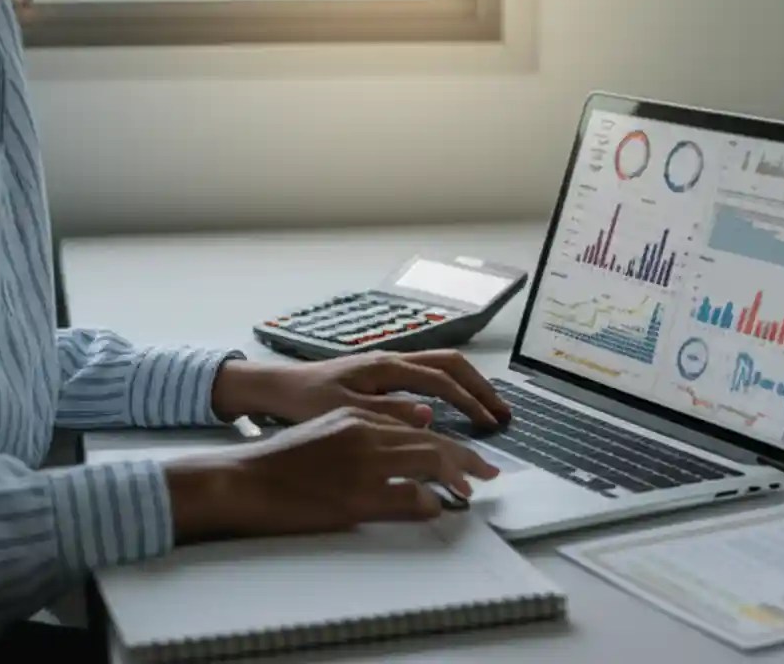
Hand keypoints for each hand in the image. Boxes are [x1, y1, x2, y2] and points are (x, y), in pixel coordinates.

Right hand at [163, 407, 499, 542]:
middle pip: (432, 440)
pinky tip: (433, 509)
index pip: (417, 422)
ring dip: (456, 476)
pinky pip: (409, 497)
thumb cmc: (280, 463)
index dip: (446, 439)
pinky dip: (427, 503)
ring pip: (429, 461)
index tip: (464, 455)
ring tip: (472, 489)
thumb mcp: (326, 432)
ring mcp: (362, 462)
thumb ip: (364, 430)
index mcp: (356, 413)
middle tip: (489, 471)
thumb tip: (407, 437)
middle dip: (466, 456)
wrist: (244, 480)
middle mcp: (364, 430)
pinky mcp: (357, 494)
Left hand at [211, 350, 511, 428]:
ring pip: (443, 365)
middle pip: (452, 363)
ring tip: (488, 409)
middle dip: (481, 387)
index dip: (469, 402)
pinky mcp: (385, 372)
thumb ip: (387, 413)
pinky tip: (456, 405)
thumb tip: (428, 414)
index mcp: (387, 367)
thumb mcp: (345, 412)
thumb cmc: (308, 400)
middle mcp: (393, 358)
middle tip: (503, 414)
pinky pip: (430, 372)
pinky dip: (452, 386)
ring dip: (469, 385)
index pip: (442, 380)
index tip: (489, 425)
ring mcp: (390, 362)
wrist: (280, 386)